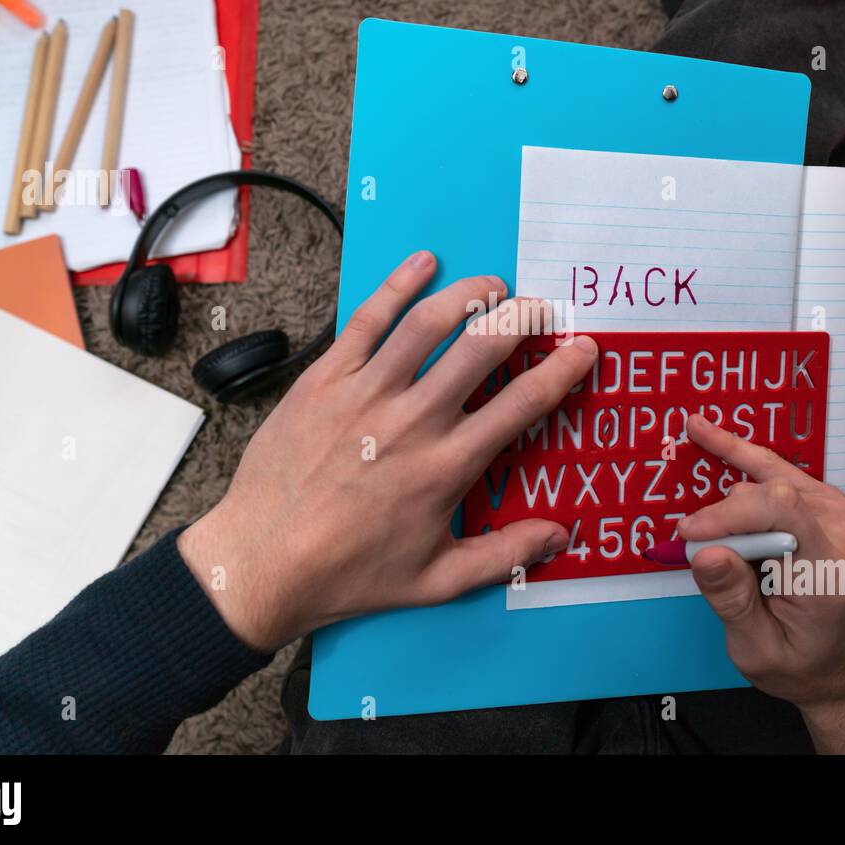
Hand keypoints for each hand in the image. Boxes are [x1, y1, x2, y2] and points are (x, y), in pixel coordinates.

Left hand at [178, 250, 596, 651]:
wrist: (262, 562)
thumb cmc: (349, 574)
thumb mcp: (437, 580)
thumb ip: (504, 555)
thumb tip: (559, 536)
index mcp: (447, 467)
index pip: (522, 404)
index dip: (561, 369)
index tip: (582, 348)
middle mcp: (413, 421)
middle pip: (483, 347)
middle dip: (523, 316)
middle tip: (540, 307)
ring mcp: (366, 394)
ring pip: (429, 323)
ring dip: (470, 292)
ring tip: (493, 283)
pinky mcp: (325, 380)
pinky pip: (368, 319)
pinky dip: (399, 285)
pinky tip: (423, 264)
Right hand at [682, 412, 844, 753]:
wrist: (844, 669)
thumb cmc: (803, 665)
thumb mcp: (757, 650)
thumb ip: (732, 599)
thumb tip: (703, 552)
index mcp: (832, 570)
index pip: (779, 510)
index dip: (726, 515)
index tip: (688, 535)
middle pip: (768, 494)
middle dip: (722, 520)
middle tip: (691, 546)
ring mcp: (841, 513)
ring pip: (768, 477)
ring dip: (729, 486)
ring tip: (697, 465)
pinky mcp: (829, 505)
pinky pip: (778, 474)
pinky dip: (741, 459)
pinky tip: (708, 434)